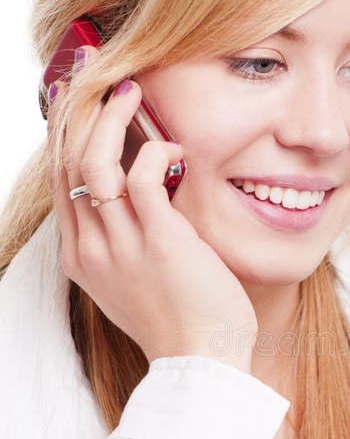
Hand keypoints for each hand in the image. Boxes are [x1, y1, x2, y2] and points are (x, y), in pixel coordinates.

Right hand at [47, 48, 257, 371]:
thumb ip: (125, 239)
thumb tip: (137, 189)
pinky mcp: (159, 241)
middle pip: (65, 160)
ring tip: (134, 91)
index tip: (78, 95)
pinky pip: (144, 174)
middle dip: (78, 108)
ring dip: (111, 116)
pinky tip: (176, 148)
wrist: (202, 364)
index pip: (59, 178)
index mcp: (81, 257)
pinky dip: (157, 150)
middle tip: (100, 73)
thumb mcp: (136, 280)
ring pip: (94, 160)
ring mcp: (120, 245)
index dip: (65, 131)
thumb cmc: (181, 321)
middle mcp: (90, 248)